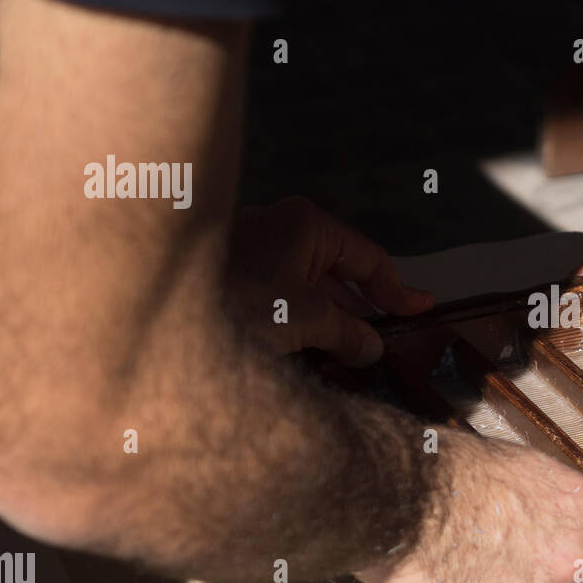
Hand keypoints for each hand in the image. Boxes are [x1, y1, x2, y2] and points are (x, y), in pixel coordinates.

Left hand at [225, 196, 433, 364]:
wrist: (160, 320)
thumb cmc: (236, 304)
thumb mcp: (309, 320)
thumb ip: (349, 333)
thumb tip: (370, 347)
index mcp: (306, 224)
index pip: (368, 258)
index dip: (398, 290)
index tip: (421, 310)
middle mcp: (279, 231)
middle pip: (338, 273)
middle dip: (362, 310)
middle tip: (389, 341)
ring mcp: (253, 254)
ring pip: (308, 289)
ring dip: (331, 323)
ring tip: (353, 357)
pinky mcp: (231, 280)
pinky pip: (281, 300)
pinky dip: (301, 325)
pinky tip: (312, 353)